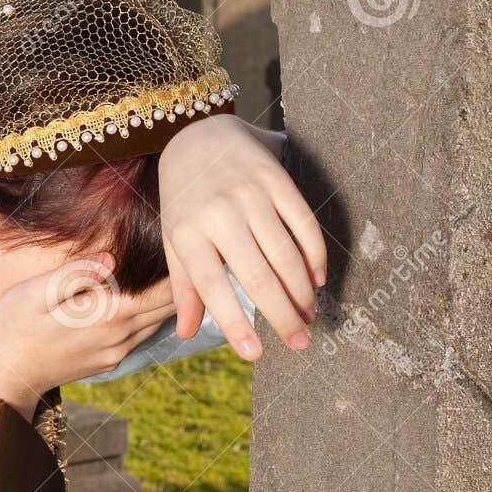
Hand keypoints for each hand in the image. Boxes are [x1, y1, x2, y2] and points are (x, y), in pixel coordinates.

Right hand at [0, 256, 175, 419]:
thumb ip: (74, 275)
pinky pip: (141, 335)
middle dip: (184, 283)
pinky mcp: (109, 360)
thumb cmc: (13, 326)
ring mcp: (116, 352)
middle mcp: (120, 336)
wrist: (6, 375)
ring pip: (158, 322)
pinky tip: (150, 298)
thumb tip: (111, 259)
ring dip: (170, 300)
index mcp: (107, 315)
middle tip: (197, 253)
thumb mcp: (34, 293)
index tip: (192, 244)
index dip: (181, 269)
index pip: (163, 291)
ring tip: (183, 271)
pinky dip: (151, 315)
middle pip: (168, 308)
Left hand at [158, 114, 326, 359]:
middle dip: (281, 315)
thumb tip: (186, 333)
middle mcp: (219, 214)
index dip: (235, 324)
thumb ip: (184, 287)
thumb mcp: (175, 241)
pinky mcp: (276, 178)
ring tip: (307, 317)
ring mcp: (249, 194)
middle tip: (299, 344)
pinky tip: (316, 280)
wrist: (200, 136)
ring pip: (284, 253)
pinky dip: (314, 254)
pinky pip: (303, 222)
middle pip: (257, 276)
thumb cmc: (185, 200)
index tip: (255, 354)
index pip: (213, 288)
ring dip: (300, 291)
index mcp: (188, 233)